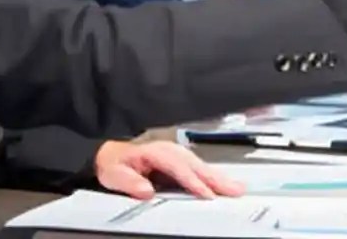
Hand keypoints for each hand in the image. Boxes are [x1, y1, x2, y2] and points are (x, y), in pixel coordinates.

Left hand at [94, 140, 244, 199]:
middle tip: (235, 190)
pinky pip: (199, 169)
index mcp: (156, 153)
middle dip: (217, 178)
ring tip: (236, 188)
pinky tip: (223, 183)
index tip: (207, 194)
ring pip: (202, 167)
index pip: (179, 169)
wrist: (110, 156)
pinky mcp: (180, 162)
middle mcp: (170, 151)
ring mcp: (177, 155)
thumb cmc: (113, 165)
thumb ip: (129, 182)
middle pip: (197, 166)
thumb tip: (147, 190)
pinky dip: (213, 176)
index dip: (194, 182)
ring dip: (220, 177)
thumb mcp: (114, 174)